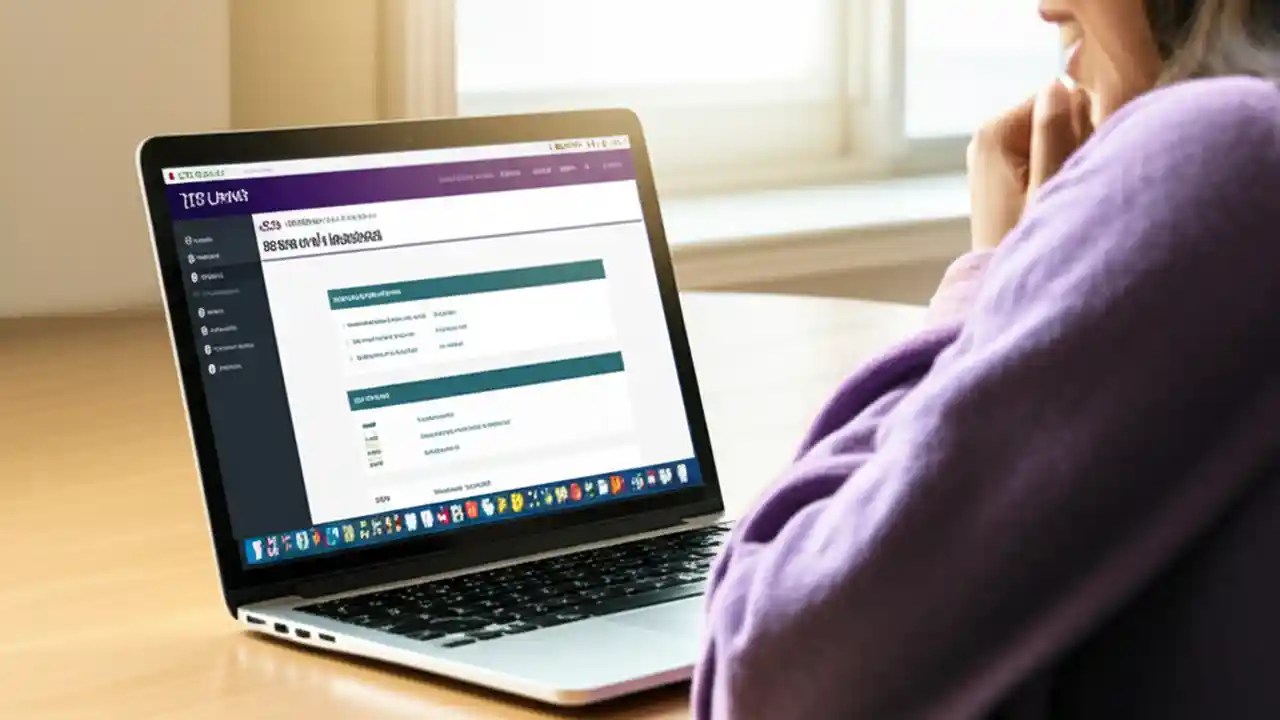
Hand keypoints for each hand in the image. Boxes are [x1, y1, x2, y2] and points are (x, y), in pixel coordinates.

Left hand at [966, 80, 1091, 250]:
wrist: (1006, 290)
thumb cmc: (1028, 242)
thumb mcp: (1049, 187)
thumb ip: (1055, 133)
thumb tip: (1057, 85)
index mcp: (994, 131)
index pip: (1060, 94)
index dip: (1081, 123)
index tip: (1080, 162)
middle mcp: (988, 136)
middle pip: (1057, 114)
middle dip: (1075, 141)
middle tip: (1070, 186)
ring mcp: (995, 155)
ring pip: (1057, 135)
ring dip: (1070, 159)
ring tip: (1063, 197)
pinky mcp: (1005, 174)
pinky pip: (1047, 155)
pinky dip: (1059, 172)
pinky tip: (1055, 201)